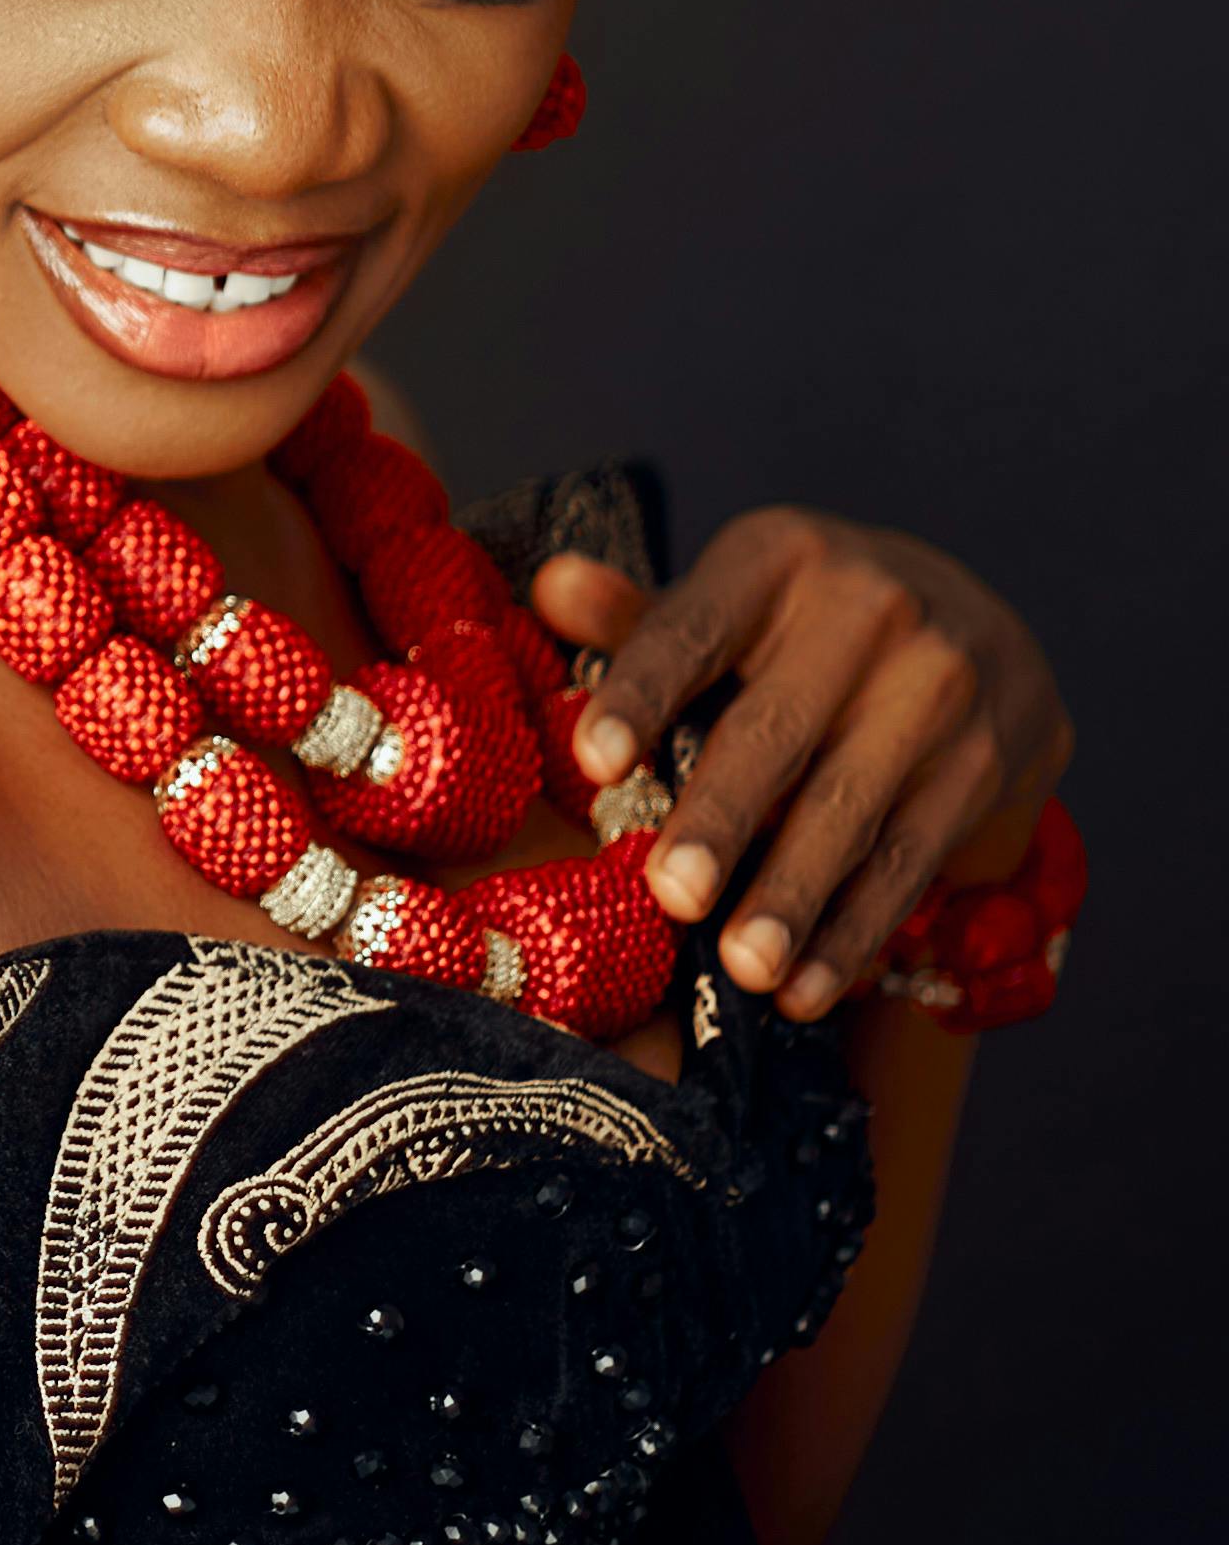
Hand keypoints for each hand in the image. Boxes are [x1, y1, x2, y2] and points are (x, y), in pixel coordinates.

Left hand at [530, 511, 1071, 1020]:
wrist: (979, 626)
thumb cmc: (806, 626)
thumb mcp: (731, 605)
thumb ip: (641, 619)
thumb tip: (552, 589)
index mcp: (779, 555)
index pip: (693, 629)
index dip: (641, 693)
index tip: (593, 762)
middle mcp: (871, 604)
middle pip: (775, 728)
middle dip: (723, 817)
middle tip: (673, 895)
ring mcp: (943, 680)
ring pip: (851, 806)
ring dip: (794, 896)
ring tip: (743, 969)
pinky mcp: (992, 757)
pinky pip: (911, 857)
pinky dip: (856, 932)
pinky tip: (809, 989)